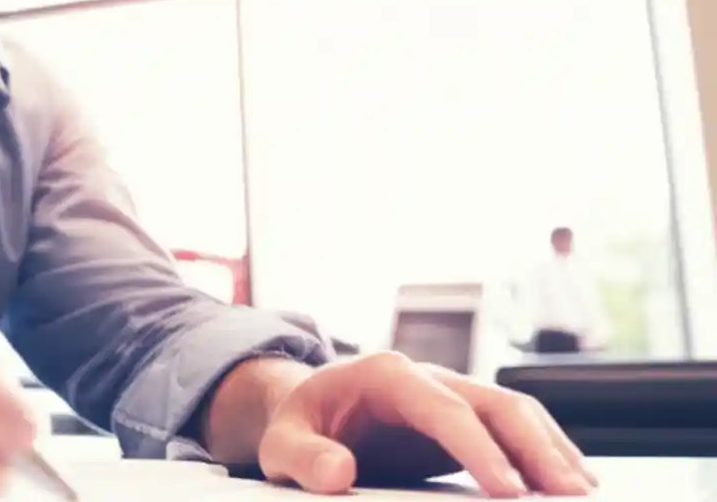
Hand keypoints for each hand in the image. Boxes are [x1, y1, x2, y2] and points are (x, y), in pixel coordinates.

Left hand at [257, 352, 596, 497]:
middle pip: (496, 403)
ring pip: (516, 412)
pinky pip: (514, 429)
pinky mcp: (466, 420)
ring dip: (552, 449)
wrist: (307, 409)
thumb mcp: (281, 445)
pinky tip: (568, 483)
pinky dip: (545, 451)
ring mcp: (452, 395)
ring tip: (583, 493)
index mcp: (385, 375)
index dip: (479, 448)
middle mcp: (428, 377)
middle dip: (536, 446)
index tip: (509, 491)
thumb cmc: (298, 425)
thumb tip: (338, 474)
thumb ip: (303, 458)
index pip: (444, 408)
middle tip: (568, 495)